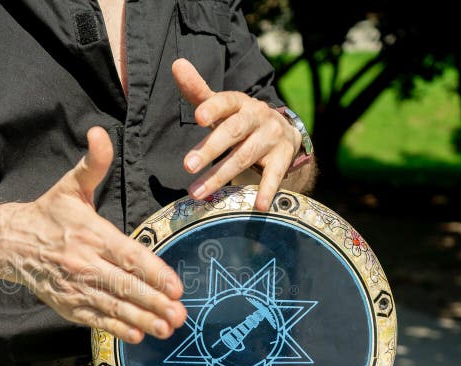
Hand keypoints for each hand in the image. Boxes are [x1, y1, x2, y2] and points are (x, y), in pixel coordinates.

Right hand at [0, 127, 186, 343]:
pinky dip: (117, 328)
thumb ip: (93, 163)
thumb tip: (100, 132)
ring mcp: (75, 287)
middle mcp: (84, 263)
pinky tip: (138, 335)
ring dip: (142, 319)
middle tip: (180, 315)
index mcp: (90, 234)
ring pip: (113, 306)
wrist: (9, 243)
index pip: (127, 256)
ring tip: (167, 329)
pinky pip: (96, 319)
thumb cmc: (48, 214)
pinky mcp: (68, 305)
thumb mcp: (71, 185)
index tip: (176, 286)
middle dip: (154, 302)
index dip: (153, 272)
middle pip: (123, 286)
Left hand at [172, 58, 302, 211]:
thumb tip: (176, 63)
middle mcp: (258, 116)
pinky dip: (267, 190)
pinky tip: (258, 206)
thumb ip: (198, 91)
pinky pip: (275, 174)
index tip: (198, 117)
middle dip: (210, 149)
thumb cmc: (240, 121)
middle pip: (233, 131)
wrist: (283, 134)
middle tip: (188, 166)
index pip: (226, 101)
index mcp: (240, 102)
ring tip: (198, 193)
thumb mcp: (221, 107)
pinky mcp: (284, 157)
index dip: (213, 107)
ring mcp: (272, 137)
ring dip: (221, 176)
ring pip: (245, 156)